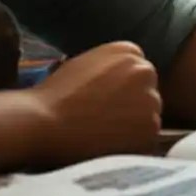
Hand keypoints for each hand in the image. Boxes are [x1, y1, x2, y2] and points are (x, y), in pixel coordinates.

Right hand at [30, 42, 161, 164]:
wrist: (44, 123)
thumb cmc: (54, 96)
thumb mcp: (84, 65)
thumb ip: (110, 67)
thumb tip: (122, 82)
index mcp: (128, 51)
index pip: (137, 70)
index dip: (122, 89)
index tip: (105, 101)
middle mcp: (144, 70)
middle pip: (147, 90)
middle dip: (133, 104)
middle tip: (104, 119)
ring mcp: (151, 98)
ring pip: (150, 114)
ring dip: (135, 125)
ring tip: (104, 133)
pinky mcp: (151, 127)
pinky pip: (148, 137)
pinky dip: (134, 144)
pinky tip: (109, 145)